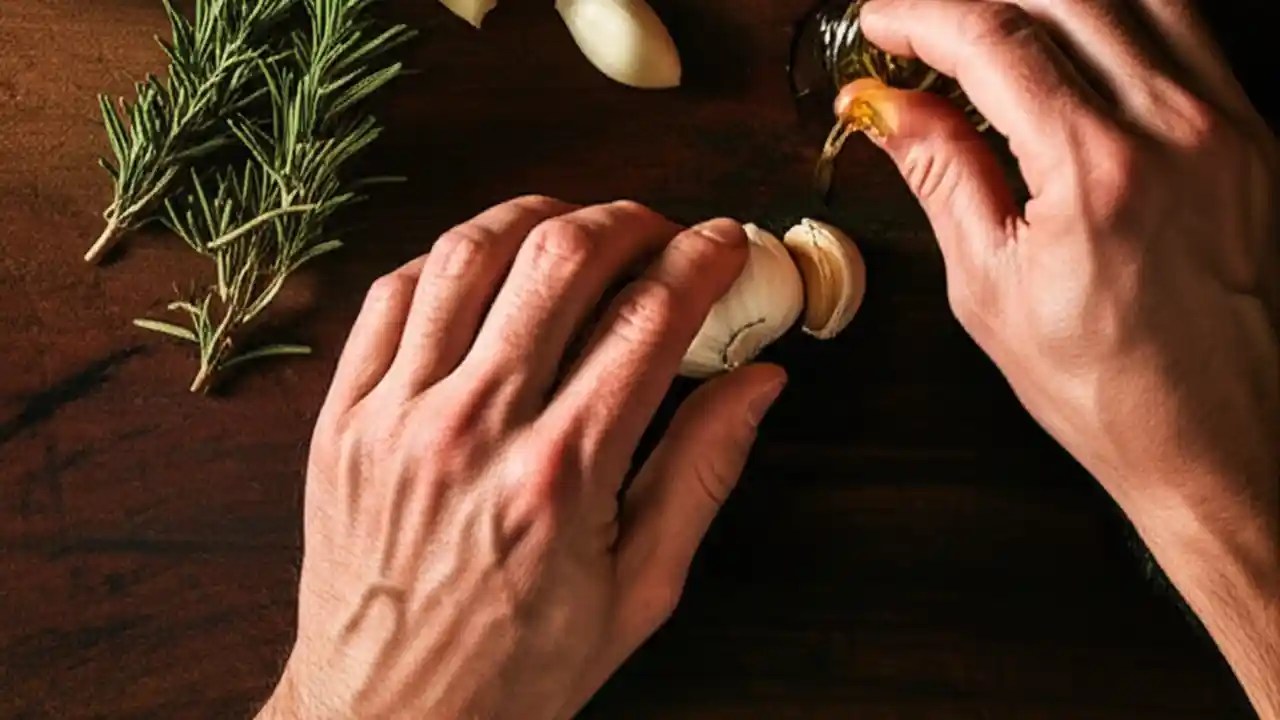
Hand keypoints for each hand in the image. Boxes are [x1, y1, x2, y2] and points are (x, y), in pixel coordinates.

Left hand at [259, 198, 786, 717]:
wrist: (389, 717)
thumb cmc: (520, 669)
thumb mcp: (640, 592)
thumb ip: (702, 473)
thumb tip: (759, 381)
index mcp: (561, 476)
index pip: (650, 318)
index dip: (704, 258)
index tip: (727, 242)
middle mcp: (473, 429)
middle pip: (561, 259)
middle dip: (629, 220)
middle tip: (660, 233)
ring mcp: (395, 415)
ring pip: (468, 253)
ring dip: (538, 217)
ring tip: (578, 232)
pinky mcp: (342, 417)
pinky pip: (390, 294)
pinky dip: (448, 259)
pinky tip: (487, 270)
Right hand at [853, 0, 1277, 714]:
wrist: (1219, 439)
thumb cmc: (1105, 388)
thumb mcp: (989, 287)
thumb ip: (942, 173)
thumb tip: (887, 106)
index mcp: (1098, 171)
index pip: (992, 40)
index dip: (921, 17)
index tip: (881, 25)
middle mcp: (1174, 127)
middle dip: (974, 0)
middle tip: (924, 32)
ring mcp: (1226, 123)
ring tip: (990, 33)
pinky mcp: (1252, 133)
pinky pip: (1182, 28)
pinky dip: (1114, 16)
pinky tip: (1070, 47)